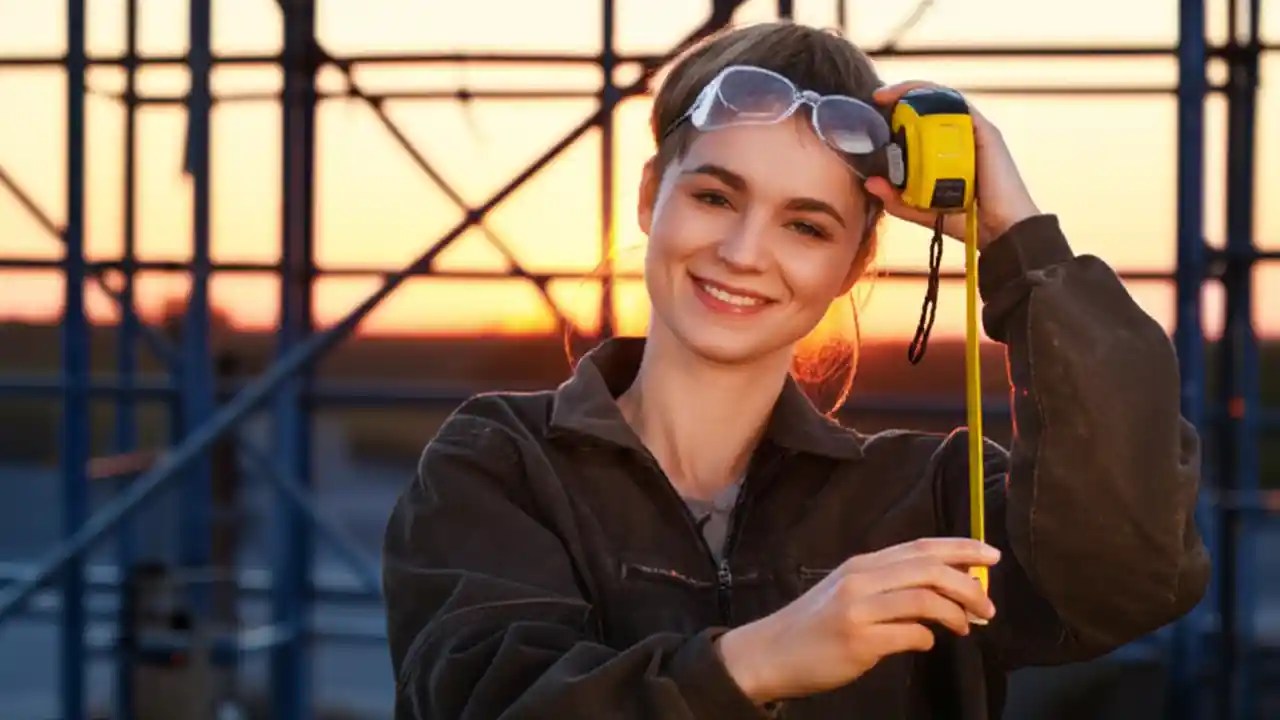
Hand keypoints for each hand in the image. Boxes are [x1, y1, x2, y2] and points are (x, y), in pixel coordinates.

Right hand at [715, 538, 999, 704]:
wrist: (771, 652)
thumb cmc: (815, 625)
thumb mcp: (849, 593)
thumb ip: (889, 587)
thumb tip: (941, 592)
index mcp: (862, 565)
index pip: (920, 547)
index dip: (960, 548)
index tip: (992, 556)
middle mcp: (860, 579)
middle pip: (928, 569)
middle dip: (968, 584)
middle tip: (988, 605)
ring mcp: (858, 609)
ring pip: (923, 599)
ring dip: (955, 613)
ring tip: (967, 626)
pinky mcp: (858, 640)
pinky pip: (909, 634)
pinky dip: (927, 637)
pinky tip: (927, 642)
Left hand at [863, 81, 1040, 249]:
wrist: (1002, 231)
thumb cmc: (967, 222)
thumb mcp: (922, 210)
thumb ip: (896, 199)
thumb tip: (869, 182)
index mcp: (946, 154)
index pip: (920, 126)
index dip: (896, 116)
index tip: (870, 116)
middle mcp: (960, 139)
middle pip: (928, 108)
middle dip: (899, 99)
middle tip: (874, 101)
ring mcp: (973, 133)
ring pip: (941, 100)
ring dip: (911, 91)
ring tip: (885, 96)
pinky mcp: (985, 131)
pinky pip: (958, 103)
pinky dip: (933, 95)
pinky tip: (910, 97)